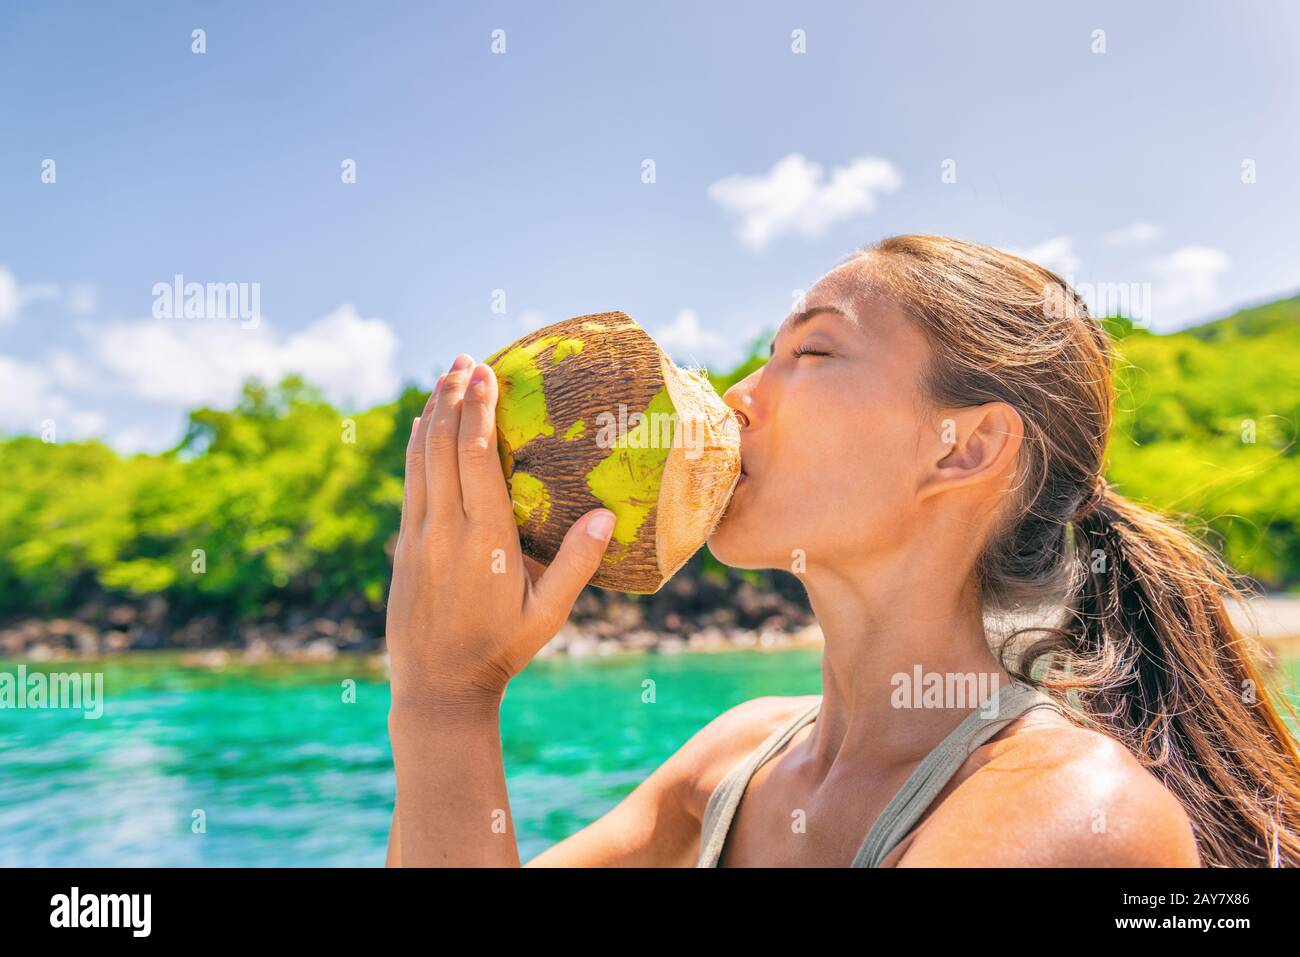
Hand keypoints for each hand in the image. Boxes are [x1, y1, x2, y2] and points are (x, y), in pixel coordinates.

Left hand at [386, 353, 614, 715]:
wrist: (437, 686)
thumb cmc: (501, 649)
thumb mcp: (548, 614)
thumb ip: (577, 564)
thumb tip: (606, 516)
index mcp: (484, 538)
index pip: (476, 457)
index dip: (478, 409)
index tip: (486, 372)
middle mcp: (445, 528)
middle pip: (443, 445)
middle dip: (454, 397)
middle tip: (466, 359)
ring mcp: (419, 535)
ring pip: (420, 458)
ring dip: (431, 414)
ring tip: (444, 377)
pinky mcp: (404, 545)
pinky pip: (410, 482)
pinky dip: (416, 446)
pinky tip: (423, 427)